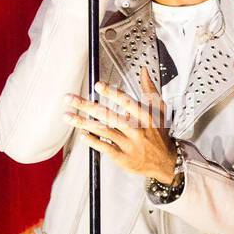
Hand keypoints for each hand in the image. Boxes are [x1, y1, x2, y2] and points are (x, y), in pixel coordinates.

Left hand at [63, 68, 177, 182]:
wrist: (165, 162)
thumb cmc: (159, 134)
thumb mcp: (159, 110)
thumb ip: (149, 89)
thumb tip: (144, 71)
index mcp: (145, 116)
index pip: (126, 102)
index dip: (112, 94)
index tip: (97, 86)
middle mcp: (136, 130)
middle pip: (109, 116)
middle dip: (87, 106)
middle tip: (70, 99)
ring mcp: (128, 145)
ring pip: (103, 131)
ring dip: (83, 123)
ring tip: (67, 116)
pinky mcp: (123, 157)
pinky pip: (105, 148)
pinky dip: (92, 141)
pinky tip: (82, 134)